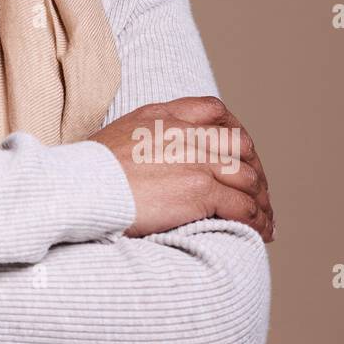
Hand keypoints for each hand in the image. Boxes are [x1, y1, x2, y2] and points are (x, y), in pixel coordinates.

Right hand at [89, 96, 273, 242]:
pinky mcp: (198, 189)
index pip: (213, 110)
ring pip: (248, 178)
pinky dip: (256, 221)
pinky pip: (242, 205)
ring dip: (261, 201)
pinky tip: (258, 232)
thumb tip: (154, 159)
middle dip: (256, 170)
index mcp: (161, 115)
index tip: (240, 155)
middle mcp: (183, 133)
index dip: (234, 132)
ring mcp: (194, 160)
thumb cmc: (86, 173)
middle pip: (240, 145)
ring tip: (265, 221)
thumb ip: (144, 137)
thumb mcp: (117, 137)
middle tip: (259, 194)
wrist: (78, 187)